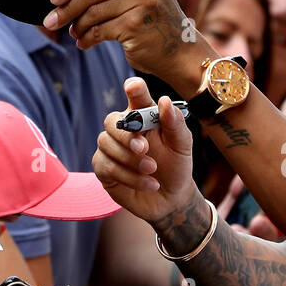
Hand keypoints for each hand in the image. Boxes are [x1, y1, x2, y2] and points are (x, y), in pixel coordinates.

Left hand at [45, 0, 216, 95]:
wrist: (182, 52)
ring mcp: (142, 0)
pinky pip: (99, 30)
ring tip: (72, 33)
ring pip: (93, 11)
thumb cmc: (152, 21)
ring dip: (77, 25)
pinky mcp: (136, 24)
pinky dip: (87, 38)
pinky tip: (83, 43)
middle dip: (66, 7)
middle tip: (50, 20)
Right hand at [92, 77, 201, 224]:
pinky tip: (149, 183)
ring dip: (131, 160)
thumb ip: (175, 123)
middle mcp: (123, 128)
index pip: (136, 96)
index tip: (134, 87)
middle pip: (112, 121)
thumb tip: (164, 101)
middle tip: (144, 149)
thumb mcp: (182, 145)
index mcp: (143, 116)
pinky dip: (130, 177)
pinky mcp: (103, 168)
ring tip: (153, 171)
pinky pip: (107, 167)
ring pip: (107, 145)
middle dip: (127, 136)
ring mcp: (110, 148)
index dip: (133, 89)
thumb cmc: (176, 165)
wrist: (171, 198)